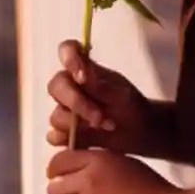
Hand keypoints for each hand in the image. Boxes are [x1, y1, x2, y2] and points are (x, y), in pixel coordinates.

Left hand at [46, 149, 182, 193]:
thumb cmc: (150, 190)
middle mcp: (89, 183)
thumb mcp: (124, 162)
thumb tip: (71, 169)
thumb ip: (97, 161)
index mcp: (98, 162)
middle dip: (63, 192)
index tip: (59, 176)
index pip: (59, 161)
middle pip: (54, 187)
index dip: (57, 169)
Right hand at [47, 40, 160, 155]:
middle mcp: (70, 86)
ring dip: (79, 126)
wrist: (140, 132)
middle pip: (56, 86)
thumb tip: (80, 75)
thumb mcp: (121, 95)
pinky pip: (54, 136)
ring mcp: (65, 110)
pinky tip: (86, 143)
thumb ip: (100, 86)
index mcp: (84, 69)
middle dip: (76, 104)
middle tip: (99, 117)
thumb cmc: (131, 106)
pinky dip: (68, 140)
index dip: (68, 58)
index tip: (81, 76)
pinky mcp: (65, 133)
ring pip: (56, 116)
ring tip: (107, 127)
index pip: (67, 50)